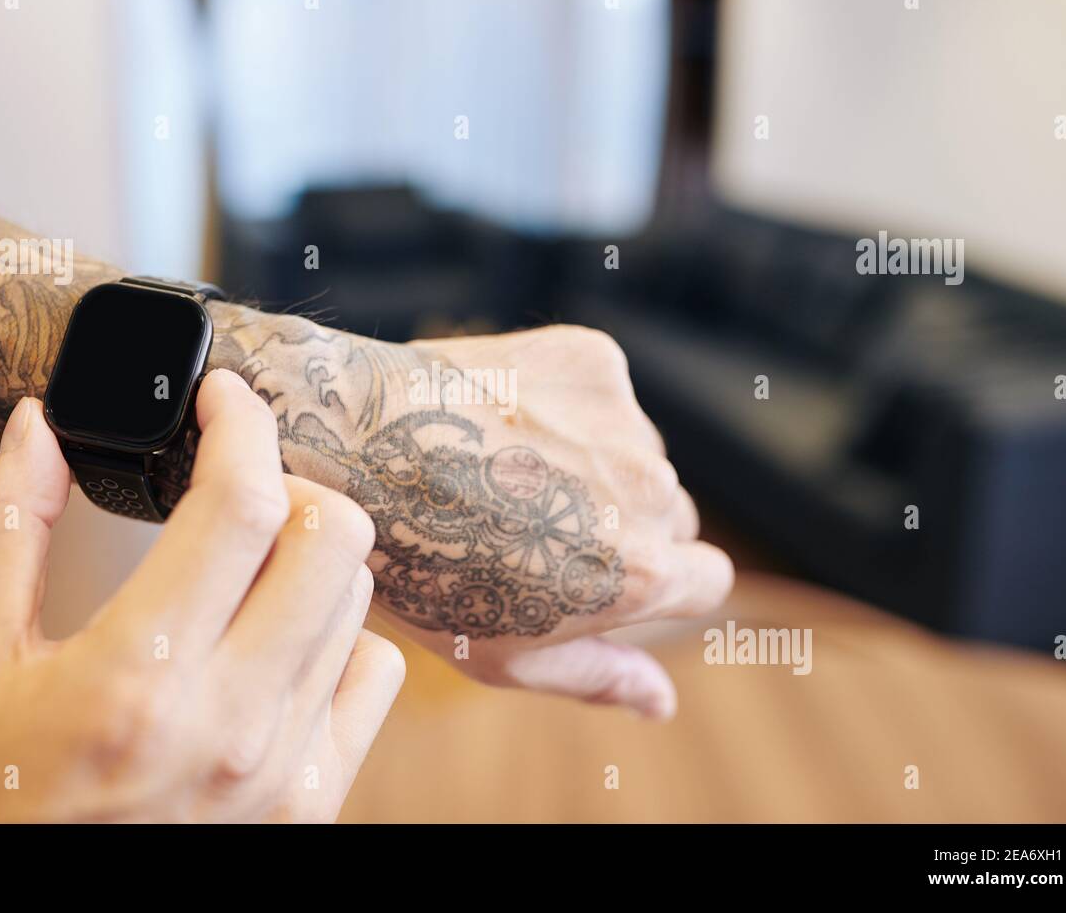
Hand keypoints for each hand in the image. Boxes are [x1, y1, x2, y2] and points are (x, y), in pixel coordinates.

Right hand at [0, 370, 403, 822]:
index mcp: (137, 678)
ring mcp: (284, 769)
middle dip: (289, 482)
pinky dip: (341, 636)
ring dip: (308, 556)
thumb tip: (38, 428)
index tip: (222, 397)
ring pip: (356, 600)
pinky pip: (373, 674)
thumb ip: (7, 531)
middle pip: (334, 537)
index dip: (241, 424)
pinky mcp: (312, 802)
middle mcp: (231, 723)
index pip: (243, 505)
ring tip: (248, 561)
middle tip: (237, 485)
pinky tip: (281, 638)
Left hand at [393, 327, 733, 716]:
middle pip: (674, 515)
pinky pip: (605, 395)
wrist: (356, 447)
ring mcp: (624, 419)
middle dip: (627, 524)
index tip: (606, 573)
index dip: (661, 581)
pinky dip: (569, 406)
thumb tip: (664, 704)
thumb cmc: (421, 567)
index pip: (709, 579)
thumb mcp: (506, 655)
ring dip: (598, 462)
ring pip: (639, 452)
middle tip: (540, 526)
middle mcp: (650, 492)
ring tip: (508, 473)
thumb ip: (599, 677)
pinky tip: (502, 423)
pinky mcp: (594, 359)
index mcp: (642, 572)